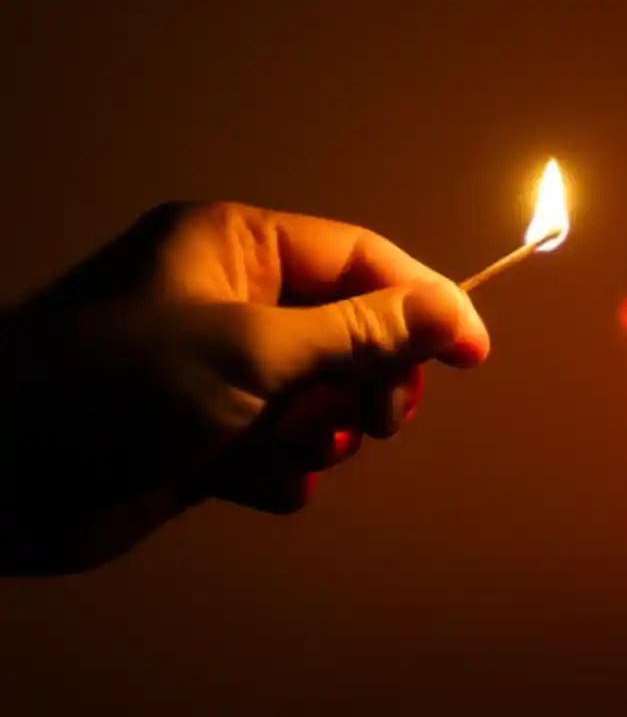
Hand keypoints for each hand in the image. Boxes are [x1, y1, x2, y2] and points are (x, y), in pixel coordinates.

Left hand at [1, 202, 487, 573]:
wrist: (1, 478)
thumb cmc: (120, 386)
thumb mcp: (257, 349)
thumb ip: (362, 331)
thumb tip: (452, 311)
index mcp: (239, 248)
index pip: (362, 259)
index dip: (425, 302)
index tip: (475, 353)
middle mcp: (233, 301)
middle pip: (351, 331)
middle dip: (370, 379)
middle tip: (380, 418)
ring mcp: (219, 371)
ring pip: (320, 396)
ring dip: (323, 430)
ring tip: (296, 448)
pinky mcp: (206, 435)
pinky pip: (281, 447)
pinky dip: (283, 469)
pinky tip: (257, 483)